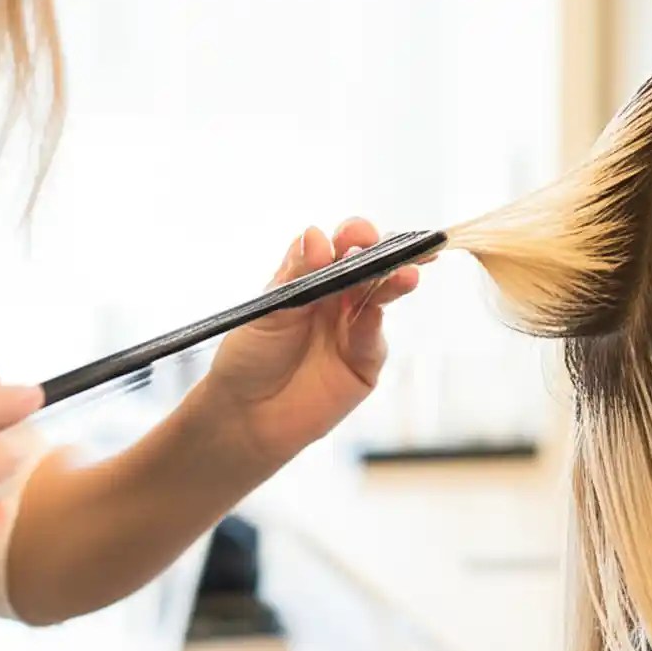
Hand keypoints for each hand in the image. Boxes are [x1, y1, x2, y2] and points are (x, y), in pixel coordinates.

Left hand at [204, 218, 422, 459]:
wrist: (245, 416)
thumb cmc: (249, 357)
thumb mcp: (267, 311)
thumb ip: (296, 277)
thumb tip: (316, 235)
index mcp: (311, 277)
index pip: (338, 246)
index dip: (351, 235)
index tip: (356, 234)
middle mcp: (337, 299)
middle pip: (368, 266)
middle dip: (383, 251)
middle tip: (386, 245)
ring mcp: (353, 329)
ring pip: (381, 298)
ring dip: (394, 282)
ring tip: (406, 273)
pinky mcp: (364, 363)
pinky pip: (374, 340)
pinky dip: (374, 325)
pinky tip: (372, 313)